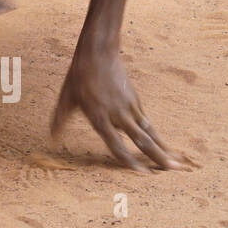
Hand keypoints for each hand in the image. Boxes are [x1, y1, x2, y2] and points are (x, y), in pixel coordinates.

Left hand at [52, 35, 193, 170]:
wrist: (98, 52)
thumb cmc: (79, 76)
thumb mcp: (65, 98)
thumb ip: (59, 119)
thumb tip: (51, 138)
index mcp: (100, 117)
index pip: (117, 146)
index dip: (130, 162)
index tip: (143, 174)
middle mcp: (118, 115)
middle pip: (141, 141)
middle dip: (157, 158)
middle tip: (171, 172)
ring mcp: (129, 107)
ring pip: (149, 132)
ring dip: (163, 148)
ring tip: (176, 163)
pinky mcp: (135, 99)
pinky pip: (147, 121)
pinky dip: (156, 134)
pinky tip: (163, 143)